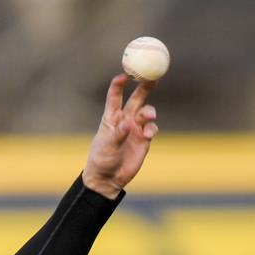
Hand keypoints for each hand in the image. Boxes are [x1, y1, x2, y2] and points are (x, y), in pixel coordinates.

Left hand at [81, 74, 158, 198]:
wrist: (108, 179)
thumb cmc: (101, 161)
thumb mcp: (106, 148)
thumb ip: (117, 135)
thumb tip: (128, 123)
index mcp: (111, 118)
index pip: (115, 97)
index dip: (119, 85)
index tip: (124, 75)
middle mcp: (125, 120)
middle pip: (136, 98)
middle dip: (145, 87)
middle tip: (153, 77)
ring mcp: (136, 129)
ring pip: (146, 113)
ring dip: (149, 111)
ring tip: (149, 116)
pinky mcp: (144, 140)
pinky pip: (152, 129)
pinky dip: (152, 128)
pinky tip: (148, 134)